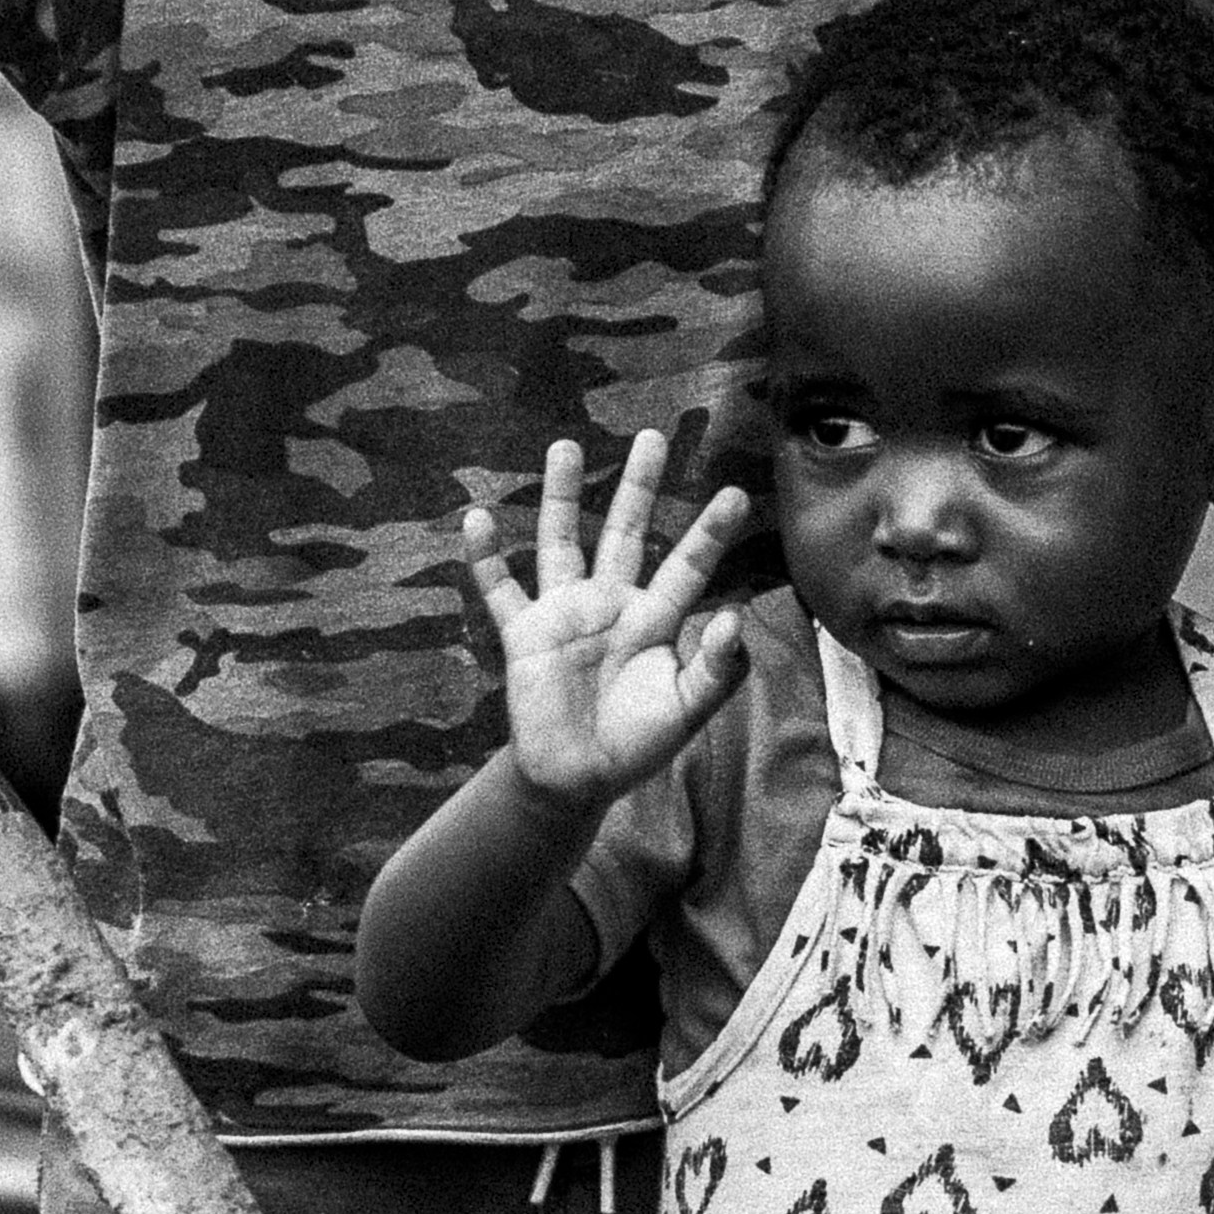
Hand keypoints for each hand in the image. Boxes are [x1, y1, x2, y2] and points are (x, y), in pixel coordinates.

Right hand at [465, 435, 749, 807]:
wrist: (578, 778)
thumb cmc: (639, 743)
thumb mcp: (689, 709)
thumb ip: (717, 668)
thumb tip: (733, 616)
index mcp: (654, 620)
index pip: (687, 566)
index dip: (710, 532)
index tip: (736, 493)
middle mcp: (611, 604)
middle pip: (627, 532)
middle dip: (639, 486)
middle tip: (653, 435)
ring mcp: (565, 614)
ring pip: (562, 541)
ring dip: (563, 496)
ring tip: (566, 446)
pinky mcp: (524, 634)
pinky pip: (500, 589)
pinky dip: (486, 557)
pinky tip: (477, 519)